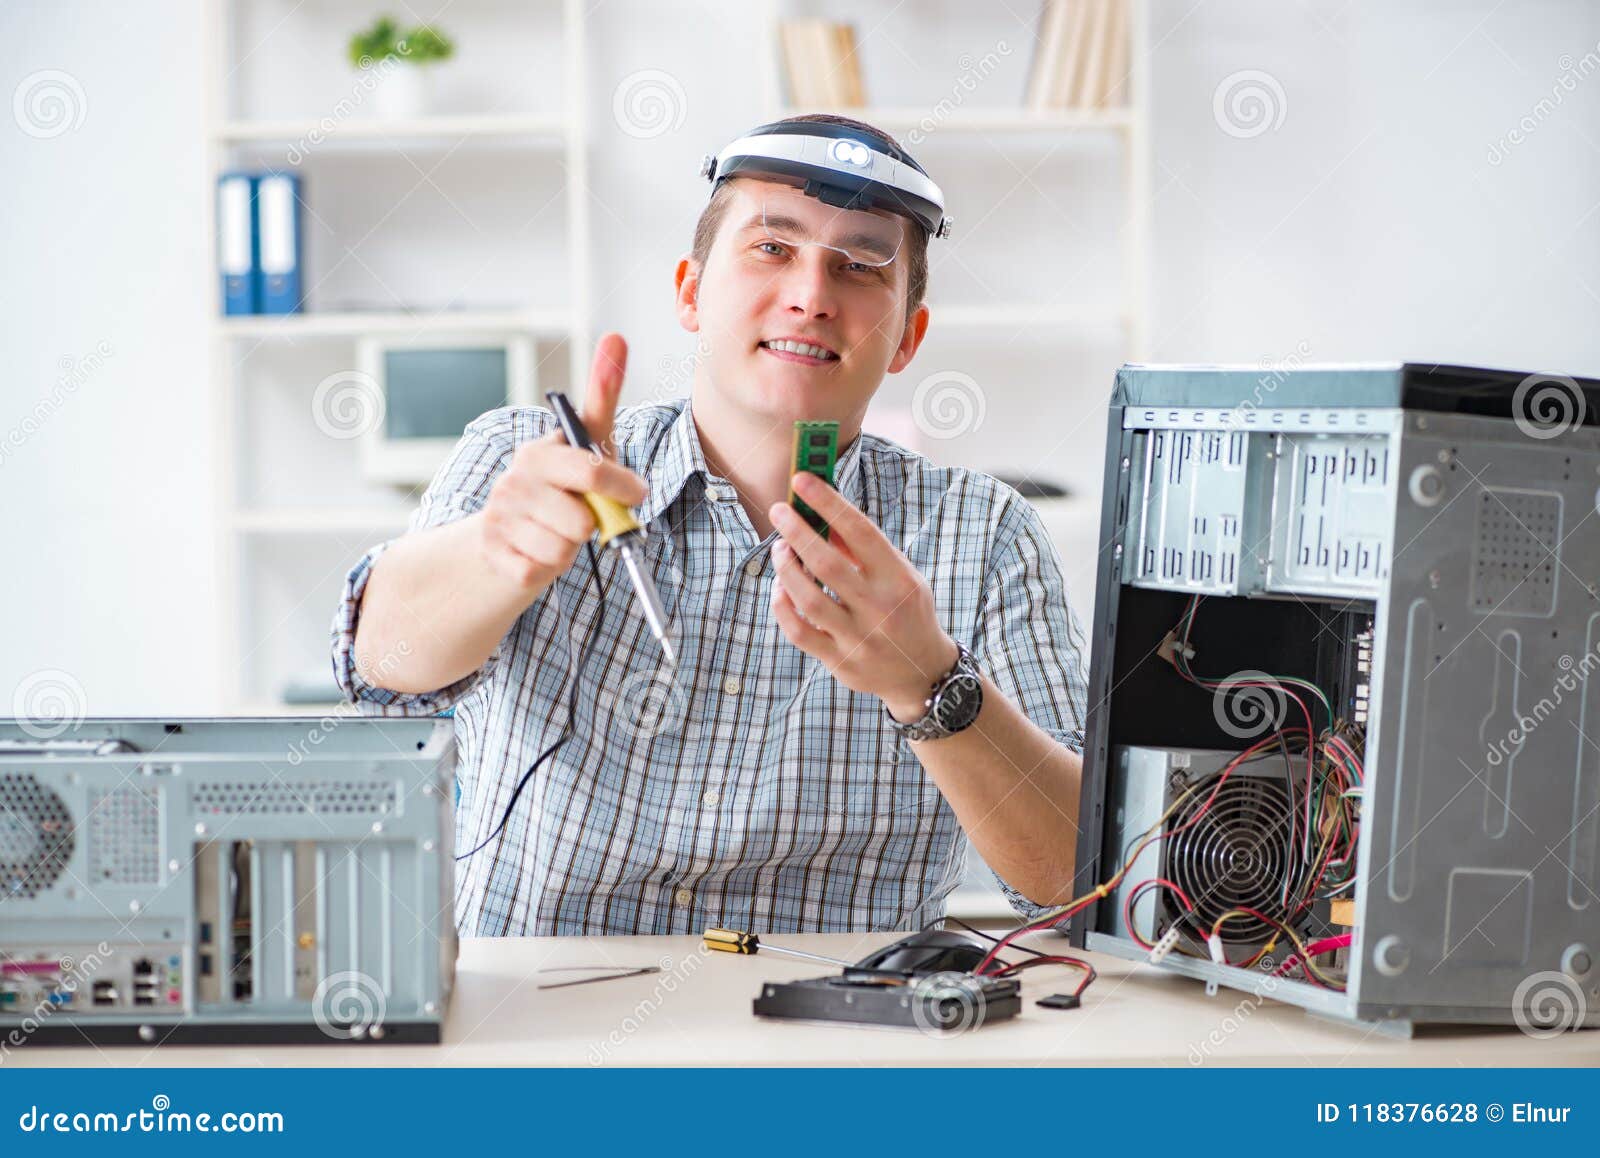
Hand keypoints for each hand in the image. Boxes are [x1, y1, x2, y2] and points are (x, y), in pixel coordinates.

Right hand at [476, 333, 646, 593]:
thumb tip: (617, 336)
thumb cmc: (559, 483)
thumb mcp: (585, 440)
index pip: (592, 471)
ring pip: (565, 551)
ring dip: (571, 549)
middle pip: (583, 521)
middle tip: (586, 514)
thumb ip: (602, 393)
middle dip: (593, 524)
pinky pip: (544, 572)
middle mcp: (512, 482)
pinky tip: (539, 550)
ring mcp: (500, 519)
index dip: (622, 487)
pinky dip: (549, 569)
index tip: (635, 493)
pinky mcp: (495, 556)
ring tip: (558, 531)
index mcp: (538, 453)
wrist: (501, 534)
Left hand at [768, 471, 959, 721]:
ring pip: (807, 598)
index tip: (802, 480)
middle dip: (796, 531)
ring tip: (779, 549)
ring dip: (786, 567)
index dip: (827, 502)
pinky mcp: (840, 662)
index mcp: (899, 579)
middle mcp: (880, 608)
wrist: (922, 672)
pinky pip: (799, 632)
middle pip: (827, 563)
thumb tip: (823, 514)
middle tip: (779, 510)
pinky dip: (782, 606)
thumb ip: (862, 550)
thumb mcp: (898, 575)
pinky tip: (779, 589)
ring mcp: (859, 638)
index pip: (859, 531)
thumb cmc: (905, 611)